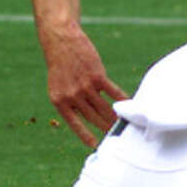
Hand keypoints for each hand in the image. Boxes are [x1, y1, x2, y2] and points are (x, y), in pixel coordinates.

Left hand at [41, 26, 126, 147]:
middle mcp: (72, 96)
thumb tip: (88, 117)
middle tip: (116, 135)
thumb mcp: (58, 86)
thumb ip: (70, 102)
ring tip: (124, 124)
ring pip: (104, 108)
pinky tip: (129, 104)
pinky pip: (113, 92)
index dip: (85, 135)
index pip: (75, 123)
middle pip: (93, 117)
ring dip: (116, 117)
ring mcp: (85, 87)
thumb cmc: (60, 65)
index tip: (95, 145)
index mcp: (59, 102)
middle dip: (105, 127)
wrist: (61, 41)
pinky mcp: (97, 76)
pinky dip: (122, 99)